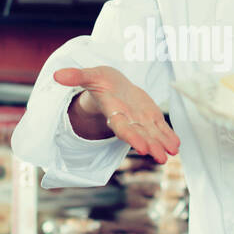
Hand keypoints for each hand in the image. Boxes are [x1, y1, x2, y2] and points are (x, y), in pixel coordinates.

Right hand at [54, 66, 179, 164]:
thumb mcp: (89, 75)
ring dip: (162, 144)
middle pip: (140, 135)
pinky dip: (168, 136)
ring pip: (152, 134)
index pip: (122, 127)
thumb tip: (57, 75)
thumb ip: (76, 76)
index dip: (132, 136)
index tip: (141, 147)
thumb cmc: (100, 81)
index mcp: (114, 112)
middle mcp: (128, 120)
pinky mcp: (151, 116)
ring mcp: (140, 119)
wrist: (112, 84)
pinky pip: (161, 128)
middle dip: (151, 146)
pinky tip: (176, 145)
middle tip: (160, 157)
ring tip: (172, 153)